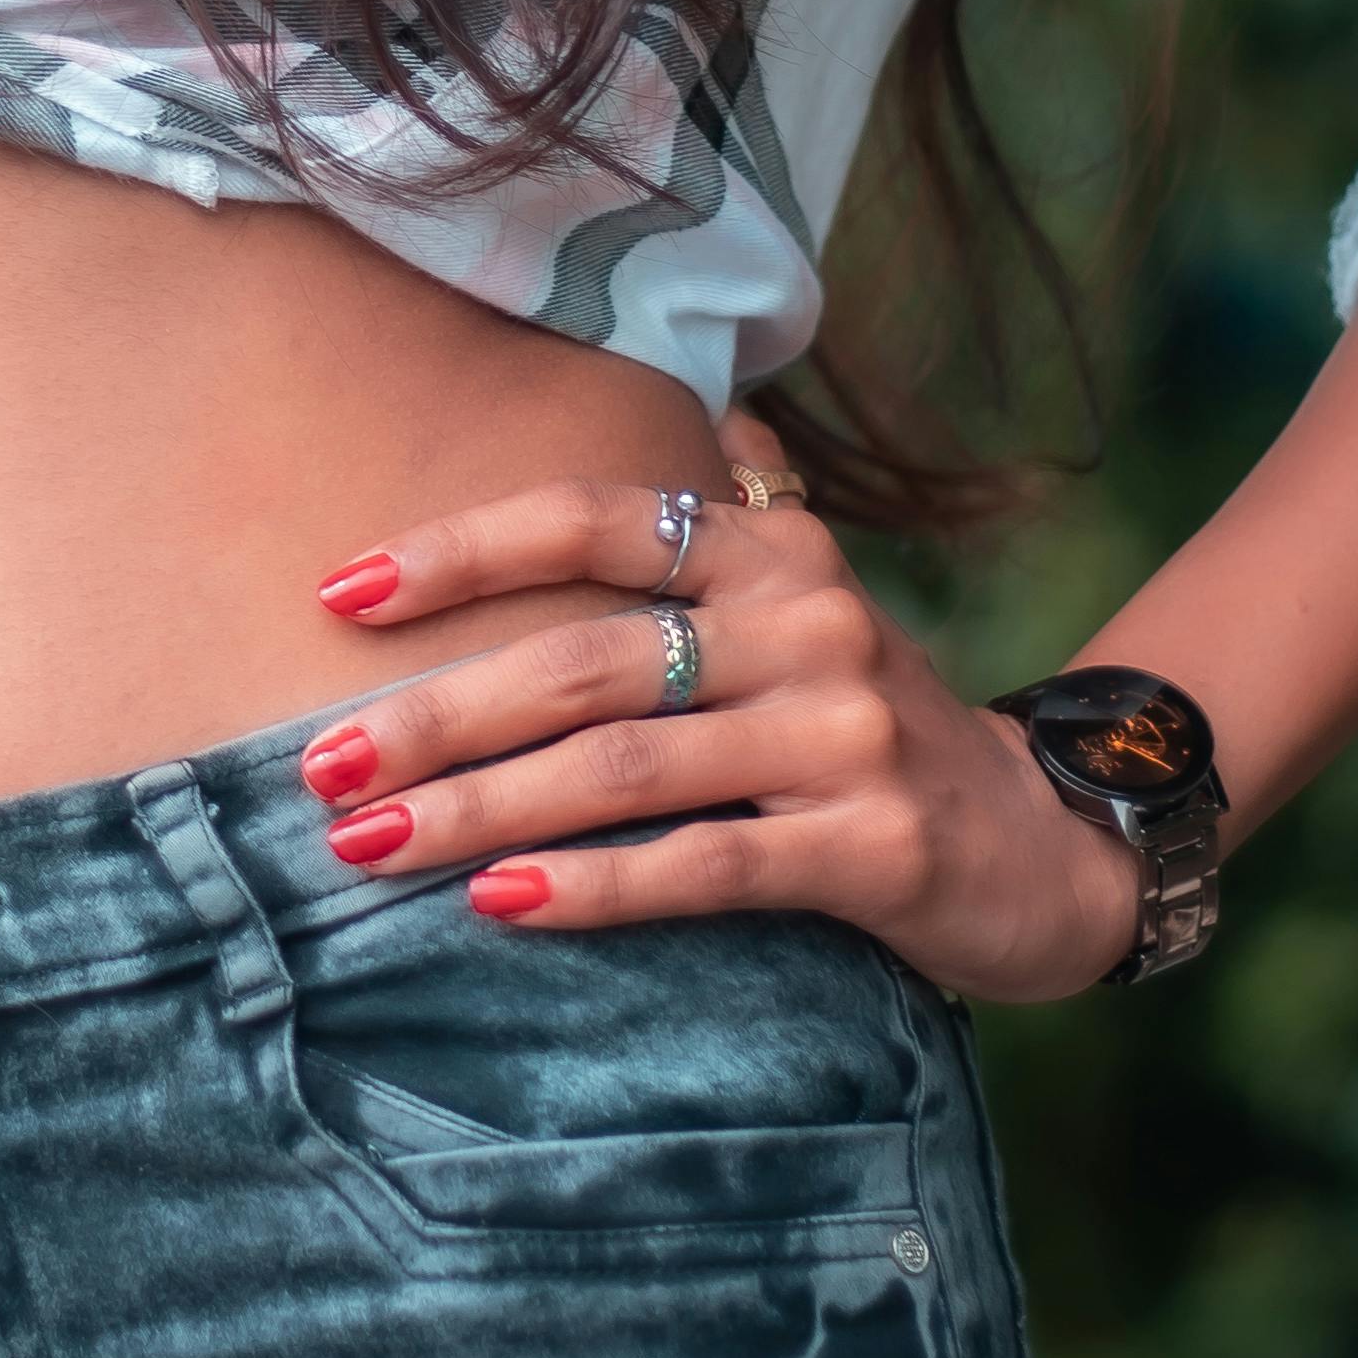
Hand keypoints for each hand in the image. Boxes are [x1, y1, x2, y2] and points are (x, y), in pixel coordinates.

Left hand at [303, 418, 1146, 1008]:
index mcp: (773, 549)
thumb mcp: (796, 608)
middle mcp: (809, 620)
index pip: (594, 522)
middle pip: (584, 660)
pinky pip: (707, 864)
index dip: (460, 551)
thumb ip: (712, 530)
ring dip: (479, 810)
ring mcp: (845, 730)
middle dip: (435, 715)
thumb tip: (626, 451)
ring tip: (366, 848)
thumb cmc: (865, 726)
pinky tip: (500, 906)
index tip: (334, 593)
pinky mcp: (873, 844)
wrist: (1042, 841)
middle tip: (316, 767)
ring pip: (625, 766)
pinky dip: (595, 885)